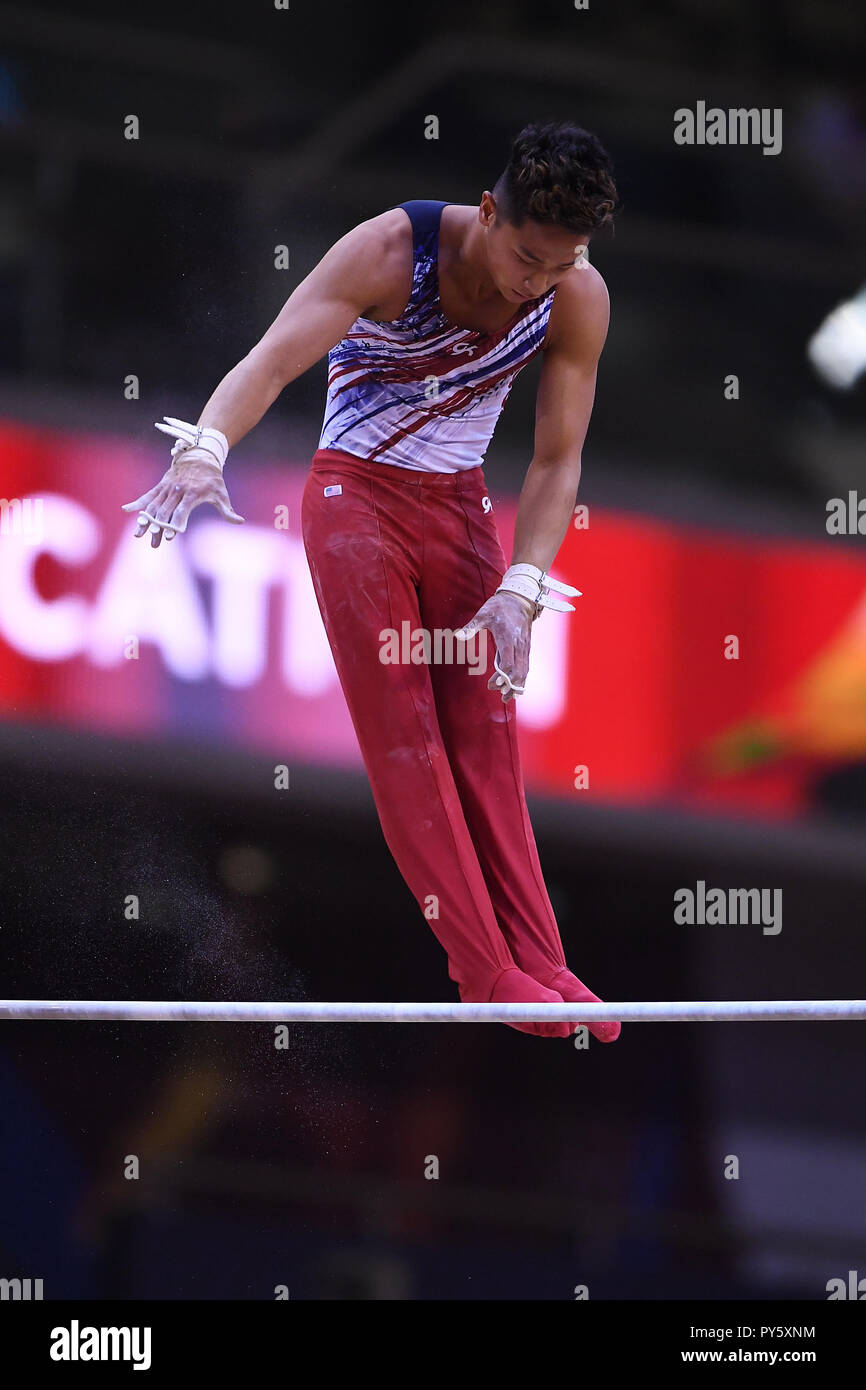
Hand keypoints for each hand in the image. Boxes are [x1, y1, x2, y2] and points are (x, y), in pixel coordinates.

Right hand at [121, 449, 244, 547]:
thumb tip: (239, 521)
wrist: (201, 456)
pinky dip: (137, 502)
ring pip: (154, 506)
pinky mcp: (161, 485)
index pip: (181, 512)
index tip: (169, 537)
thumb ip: (228, 510)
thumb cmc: (213, 479)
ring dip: (146, 521)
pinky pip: (148, 495)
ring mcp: (167, 488)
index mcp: (192, 494)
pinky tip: (126, 510)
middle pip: (165, 512)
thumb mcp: (222, 494)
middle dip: (159, 529)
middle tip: (154, 543)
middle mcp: (177, 491)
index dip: (175, 524)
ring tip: (139, 535)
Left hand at [456, 590, 535, 701]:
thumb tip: (457, 636)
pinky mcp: (526, 647)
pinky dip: (522, 678)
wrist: (519, 598)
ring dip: (518, 685)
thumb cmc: (499, 606)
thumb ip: (471, 627)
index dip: (501, 676)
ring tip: (508, 698)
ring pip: (525, 671)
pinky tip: (517, 687)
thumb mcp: (483, 614)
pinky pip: (527, 666)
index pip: (508, 663)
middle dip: (510, 686)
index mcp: (508, 638)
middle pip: (519, 671)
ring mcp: (525, 647)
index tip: (492, 684)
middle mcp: (519, 645)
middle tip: (500, 697)